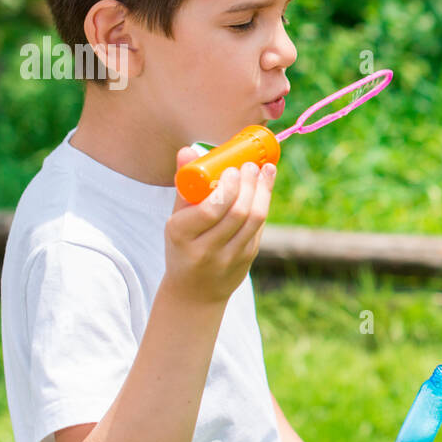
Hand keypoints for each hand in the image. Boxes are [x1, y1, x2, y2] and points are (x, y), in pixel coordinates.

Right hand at [163, 146, 275, 303]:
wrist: (194, 291)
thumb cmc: (183, 245)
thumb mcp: (176, 218)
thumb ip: (185, 185)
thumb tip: (188, 150)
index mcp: (182, 236)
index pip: (210, 210)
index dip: (227, 187)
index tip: (233, 169)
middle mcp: (206, 250)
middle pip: (237, 213)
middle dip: (248, 184)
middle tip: (250, 165)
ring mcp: (229, 257)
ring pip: (254, 220)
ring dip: (261, 191)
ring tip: (261, 171)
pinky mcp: (247, 258)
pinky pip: (260, 227)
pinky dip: (264, 203)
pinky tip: (265, 186)